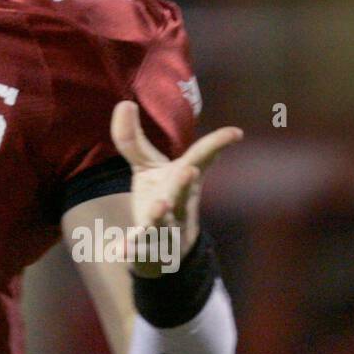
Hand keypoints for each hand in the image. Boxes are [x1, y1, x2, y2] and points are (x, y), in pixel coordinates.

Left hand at [110, 100, 241, 277]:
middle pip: (182, 192)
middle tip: (190, 170)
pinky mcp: (148, 246)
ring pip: (164, 222)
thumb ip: (133, 139)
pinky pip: (139, 248)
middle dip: (185, 182)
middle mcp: (179, 202)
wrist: (163, 251)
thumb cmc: (158, 197)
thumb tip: (124, 102)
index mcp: (182, 179)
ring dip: (161, 215)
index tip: (236, 132)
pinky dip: (130, 249)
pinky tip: (118, 250)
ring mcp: (166, 226)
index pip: (201, 158)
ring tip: (159, 205)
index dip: (217, 144)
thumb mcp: (146, 168)